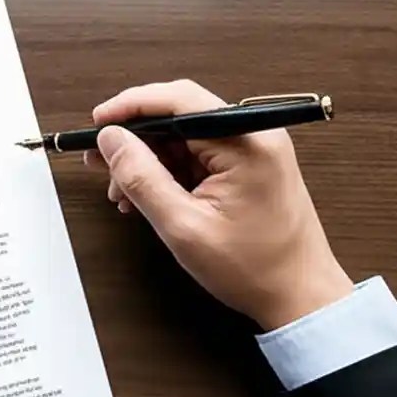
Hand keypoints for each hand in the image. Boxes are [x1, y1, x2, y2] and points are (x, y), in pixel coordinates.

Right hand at [85, 80, 351, 329]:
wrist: (300, 296)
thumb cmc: (253, 268)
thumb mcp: (183, 226)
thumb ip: (142, 178)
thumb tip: (110, 140)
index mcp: (246, 141)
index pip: (179, 99)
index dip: (131, 105)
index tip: (97, 123)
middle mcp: (255, 134)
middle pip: (179, 115)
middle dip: (134, 137)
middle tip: (98, 161)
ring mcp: (254, 150)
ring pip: (183, 137)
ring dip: (148, 160)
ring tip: (121, 193)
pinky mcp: (249, 166)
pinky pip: (198, 156)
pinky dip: (167, 172)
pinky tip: (146, 197)